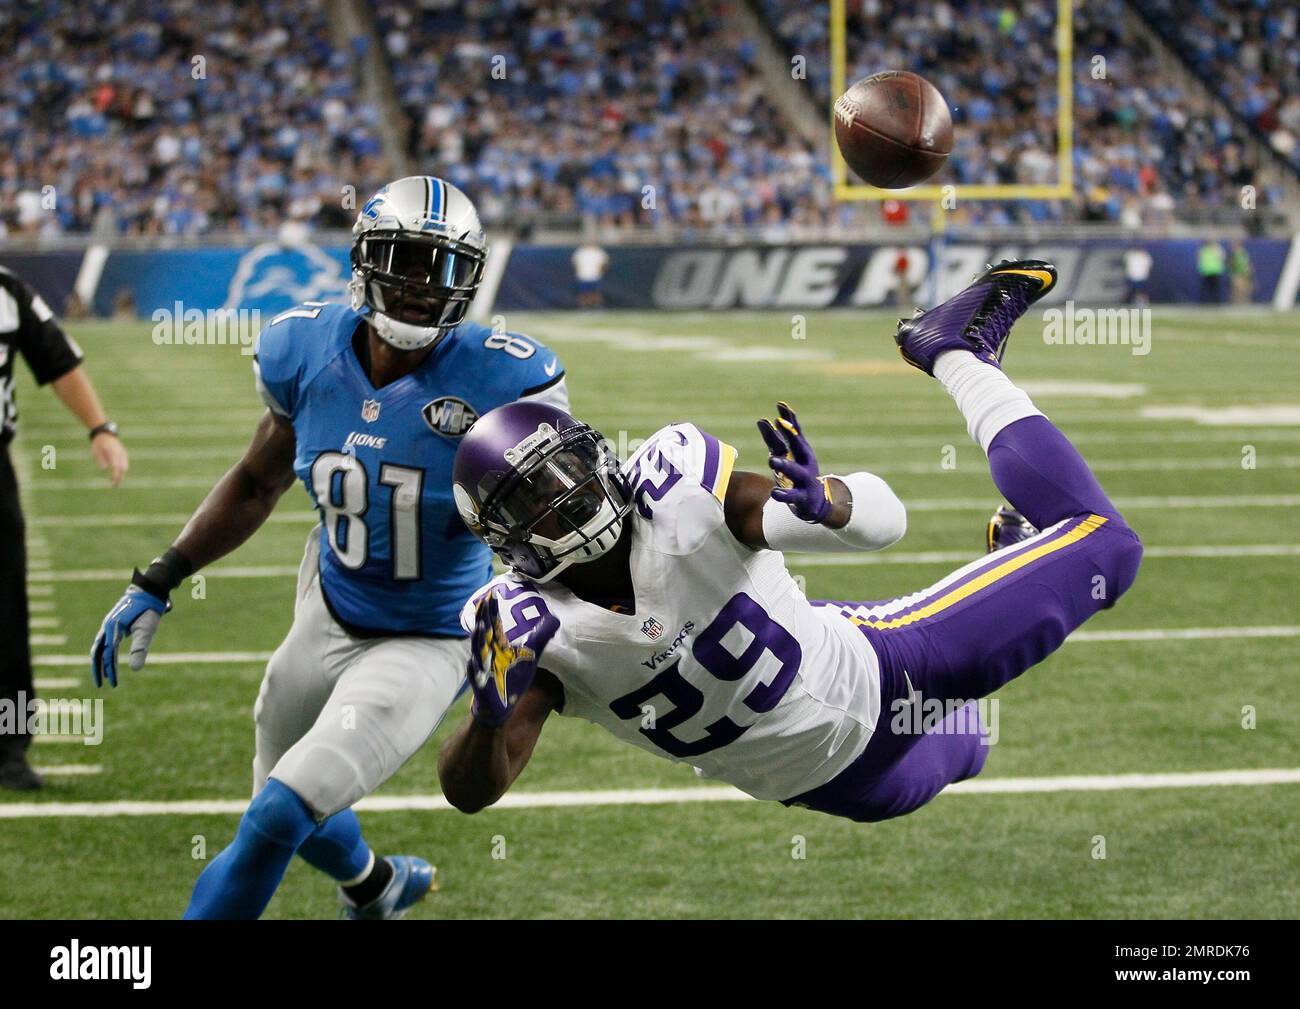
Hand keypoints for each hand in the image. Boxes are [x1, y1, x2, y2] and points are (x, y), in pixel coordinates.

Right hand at [90, 583, 168, 686]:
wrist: (149, 589)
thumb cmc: (149, 609)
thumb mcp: (147, 629)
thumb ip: (140, 649)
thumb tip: (135, 670)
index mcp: (112, 628)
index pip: (109, 655)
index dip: (110, 670)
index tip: (114, 684)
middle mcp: (107, 626)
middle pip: (97, 652)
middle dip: (98, 669)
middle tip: (100, 684)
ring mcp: (108, 623)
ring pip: (99, 646)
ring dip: (100, 661)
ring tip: (105, 674)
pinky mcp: (113, 622)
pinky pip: (104, 640)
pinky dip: (104, 651)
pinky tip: (109, 657)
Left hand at [91, 432, 127, 486]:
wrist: (105, 434)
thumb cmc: (98, 443)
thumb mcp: (96, 451)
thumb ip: (100, 459)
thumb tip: (105, 469)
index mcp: (113, 452)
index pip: (116, 466)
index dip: (115, 475)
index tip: (112, 482)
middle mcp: (120, 453)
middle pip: (123, 468)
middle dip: (119, 477)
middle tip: (114, 485)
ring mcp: (123, 453)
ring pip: (125, 467)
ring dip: (121, 475)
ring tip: (115, 482)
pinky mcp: (124, 454)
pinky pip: (125, 464)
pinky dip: (122, 471)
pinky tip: (118, 475)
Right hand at [467, 591, 558, 727]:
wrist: (503, 705)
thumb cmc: (513, 677)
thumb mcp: (531, 655)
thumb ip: (541, 636)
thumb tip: (555, 617)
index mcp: (499, 645)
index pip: (495, 624)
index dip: (493, 610)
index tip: (492, 594)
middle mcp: (489, 654)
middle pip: (485, 633)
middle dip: (484, 619)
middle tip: (484, 602)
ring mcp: (484, 670)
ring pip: (478, 653)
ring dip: (478, 641)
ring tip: (480, 628)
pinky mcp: (482, 686)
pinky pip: (476, 677)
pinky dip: (474, 670)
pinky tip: (472, 662)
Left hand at [757, 402, 831, 523]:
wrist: (814, 502)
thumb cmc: (798, 474)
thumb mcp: (787, 455)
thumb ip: (775, 439)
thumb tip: (762, 420)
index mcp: (802, 451)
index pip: (794, 432)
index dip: (788, 420)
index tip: (780, 405)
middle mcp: (805, 463)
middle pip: (798, 447)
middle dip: (790, 434)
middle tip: (778, 421)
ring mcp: (805, 480)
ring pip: (796, 471)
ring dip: (785, 465)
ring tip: (771, 460)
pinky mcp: (802, 498)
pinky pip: (793, 496)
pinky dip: (783, 494)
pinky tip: (774, 492)